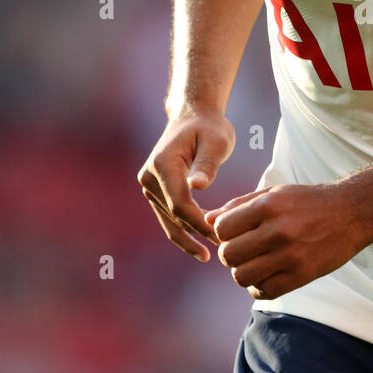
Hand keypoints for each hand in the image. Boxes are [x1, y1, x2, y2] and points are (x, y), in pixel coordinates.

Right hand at [137, 110, 235, 260]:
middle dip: (197, 234)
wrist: (193, 116)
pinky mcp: (154, 190)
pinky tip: (199, 246)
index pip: (180, 203)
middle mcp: (149, 177)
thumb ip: (207, 164)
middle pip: (173, 215)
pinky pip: (168, 216)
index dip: (199, 223)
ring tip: (208, 256)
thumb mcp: (216, 141)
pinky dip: (182, 230)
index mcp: (163, 165)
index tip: (221, 235)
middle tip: (223, 249)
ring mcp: (149, 185)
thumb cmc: (209, 127)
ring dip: (188, 238)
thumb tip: (197, 186)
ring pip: (168, 220)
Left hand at [205, 182, 368, 299]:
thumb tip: (208, 220)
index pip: (221, 228)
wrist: (353, 212)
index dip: (223, 232)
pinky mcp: (302, 274)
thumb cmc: (309, 201)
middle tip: (245, 250)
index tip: (237, 232)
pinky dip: (259, 287)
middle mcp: (277, 230)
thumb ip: (239, 205)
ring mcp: (290, 255)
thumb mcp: (275, 193)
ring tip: (256, 263)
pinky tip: (268, 275)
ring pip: (241, 276)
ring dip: (243, 272)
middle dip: (230, 255)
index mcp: (268, 205)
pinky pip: (264, 291)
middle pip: (227, 255)